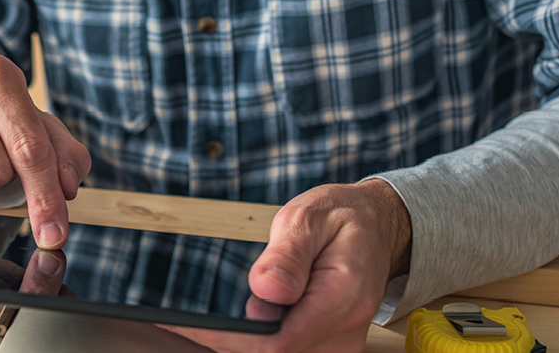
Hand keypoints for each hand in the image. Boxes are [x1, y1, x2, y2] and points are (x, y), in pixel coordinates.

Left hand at [163, 180, 411, 351]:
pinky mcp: (326, 346)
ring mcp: (338, 343)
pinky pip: (285, 351)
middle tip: (183, 320)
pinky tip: (230, 324)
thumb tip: (266, 289)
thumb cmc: (342, 218)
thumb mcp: (310, 218)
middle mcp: (345, 331)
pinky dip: (254, 340)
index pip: (278, 342)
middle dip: (226, 339)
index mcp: (342, 298)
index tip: (192, 324)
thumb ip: (287, 255)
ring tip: (200, 319)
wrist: (375, 226)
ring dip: (237, 341)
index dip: (230, 337)